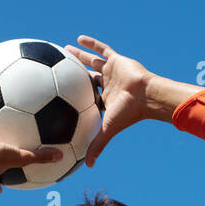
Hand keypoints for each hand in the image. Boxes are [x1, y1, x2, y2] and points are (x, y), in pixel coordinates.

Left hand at [63, 35, 156, 165]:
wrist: (146, 95)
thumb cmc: (129, 113)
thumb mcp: (108, 129)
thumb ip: (97, 145)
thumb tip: (88, 166)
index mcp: (104, 102)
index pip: (87, 101)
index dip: (75, 101)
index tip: (59, 99)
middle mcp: (107, 87)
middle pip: (87, 80)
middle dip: (74, 77)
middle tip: (57, 71)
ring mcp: (112, 73)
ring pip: (93, 63)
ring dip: (80, 58)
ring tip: (65, 50)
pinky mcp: (117, 61)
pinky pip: (103, 49)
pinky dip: (92, 44)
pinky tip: (79, 39)